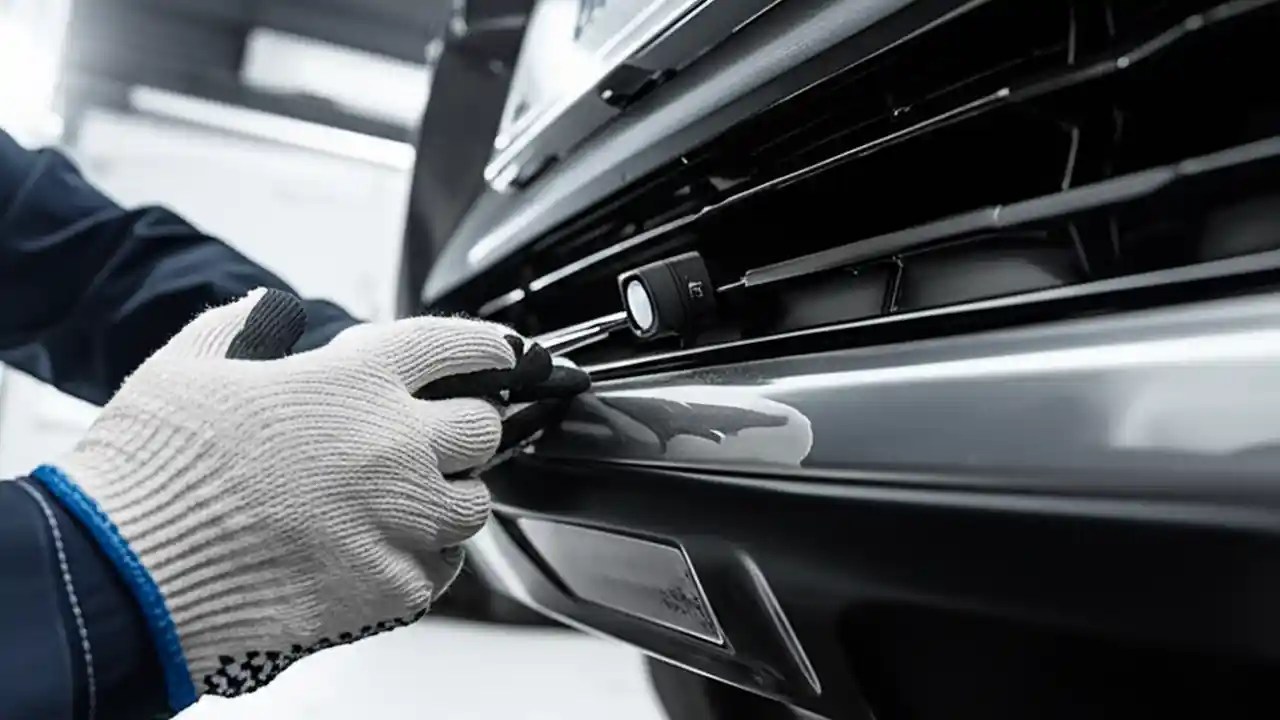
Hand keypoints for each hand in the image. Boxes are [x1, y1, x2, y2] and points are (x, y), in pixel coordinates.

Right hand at [33, 289, 542, 707]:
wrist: (125, 573)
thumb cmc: (152, 469)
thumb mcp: (187, 367)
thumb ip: (240, 327)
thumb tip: (268, 308)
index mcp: (352, 381)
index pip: (458, 347)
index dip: (492, 346)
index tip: (510, 353)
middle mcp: (393, 444)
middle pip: (483, 429)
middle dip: (464, 429)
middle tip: (429, 440)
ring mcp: (399, 519)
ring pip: (474, 503)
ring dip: (448, 497)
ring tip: (405, 501)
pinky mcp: (392, 586)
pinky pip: (440, 571)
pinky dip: (422, 560)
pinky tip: (384, 554)